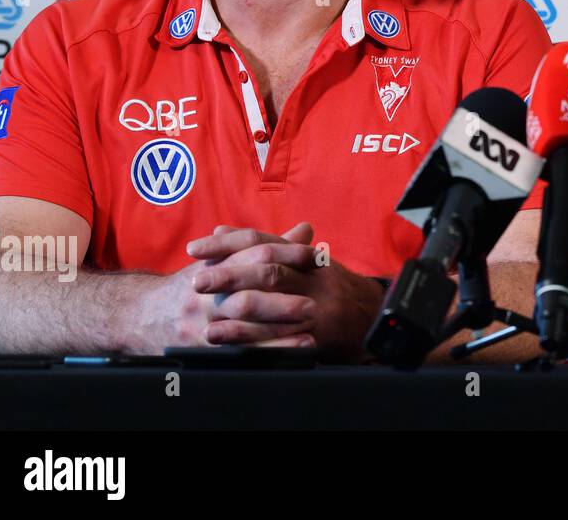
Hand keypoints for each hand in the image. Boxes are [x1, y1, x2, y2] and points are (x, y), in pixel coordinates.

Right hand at [131, 227, 313, 352]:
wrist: (140, 315)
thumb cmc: (195, 285)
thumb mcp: (222, 259)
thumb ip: (266, 247)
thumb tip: (306, 230)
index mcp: (217, 263)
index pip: (254, 251)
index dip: (287, 252)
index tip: (316, 256)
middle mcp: (209, 289)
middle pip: (248, 285)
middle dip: (283, 291)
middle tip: (315, 300)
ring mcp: (204, 319)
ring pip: (243, 321)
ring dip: (279, 325)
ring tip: (310, 326)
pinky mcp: (202, 347)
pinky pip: (239, 349)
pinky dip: (269, 350)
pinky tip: (294, 351)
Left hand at [186, 223, 384, 358]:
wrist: (371, 315)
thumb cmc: (327, 286)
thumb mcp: (301, 260)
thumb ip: (261, 246)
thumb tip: (220, 231)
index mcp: (303, 255)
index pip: (262, 241)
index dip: (228, 244)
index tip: (196, 248)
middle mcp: (310, 277)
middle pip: (266, 270)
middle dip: (228, 275)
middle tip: (196, 281)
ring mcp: (314, 305)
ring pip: (271, 302)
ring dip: (232, 310)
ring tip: (201, 314)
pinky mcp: (315, 333)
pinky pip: (277, 335)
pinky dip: (246, 337)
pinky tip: (221, 337)